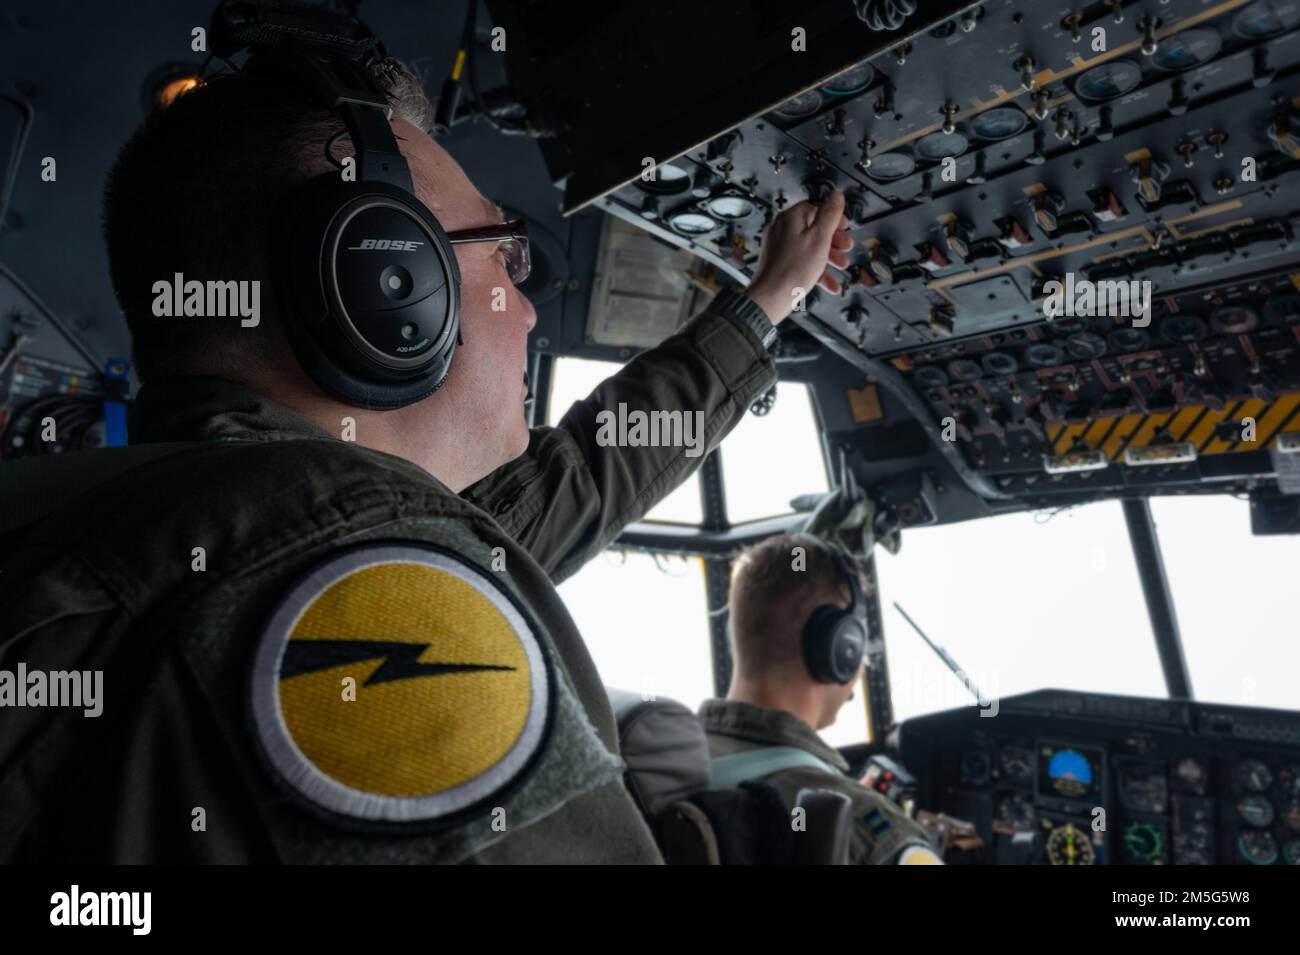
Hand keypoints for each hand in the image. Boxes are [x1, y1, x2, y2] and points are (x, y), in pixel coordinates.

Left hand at [743, 192, 852, 324]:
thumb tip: (836, 196)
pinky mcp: (779, 263)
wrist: (771, 298)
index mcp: (790, 218)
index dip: (833, 216)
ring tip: (842, 264)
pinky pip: (802, 261)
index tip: (844, 225)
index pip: (815, 207)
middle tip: (845, 246)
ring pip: (809, 246)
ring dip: (829, 255)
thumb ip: (829, 215)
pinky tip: (830, 282)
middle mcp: (781, 229)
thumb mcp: (820, 238)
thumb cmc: (792, 270)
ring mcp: (779, 247)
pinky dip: (817, 269)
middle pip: (813, 228)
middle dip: (834, 239)